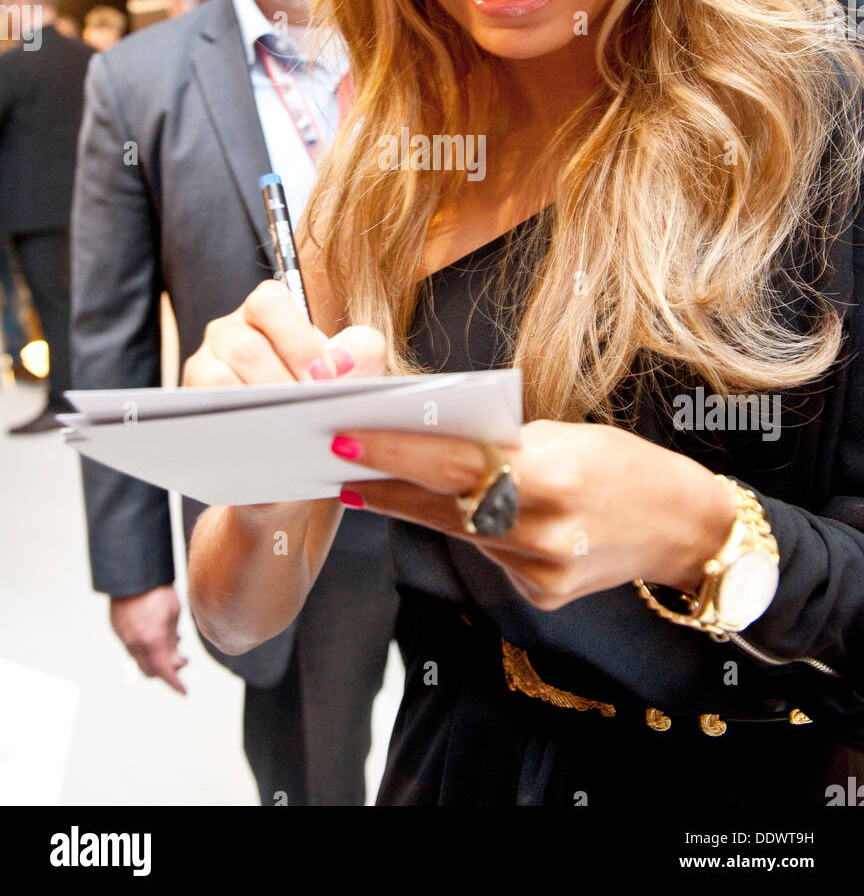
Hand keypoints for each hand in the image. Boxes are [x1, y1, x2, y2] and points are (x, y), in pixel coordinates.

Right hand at [110, 585, 188, 693]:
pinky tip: (158, 632)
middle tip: (183, 660)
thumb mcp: (174, 614)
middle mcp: (135, 644)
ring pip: (141, 659)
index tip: (185, 691)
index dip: (175, 684)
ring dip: (157, 657)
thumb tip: (174, 656)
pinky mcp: (118, 629)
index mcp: (152, 641)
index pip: (165, 672)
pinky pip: (133, 646)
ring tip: (174, 640)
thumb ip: (172, 639)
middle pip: (151, 671)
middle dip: (168, 670)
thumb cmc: (158, 591)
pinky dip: (146, 646)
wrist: (131, 573)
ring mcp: (124, 637)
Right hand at [182, 278, 387, 512]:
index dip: (298, 340)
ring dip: (261, 406)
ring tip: (293, 430)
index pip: (268, 302)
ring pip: (219, 379)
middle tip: (312, 410)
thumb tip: (343, 361)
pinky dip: (237, 428)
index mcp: (266, 314)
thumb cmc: (325, 402)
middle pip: (245, 346)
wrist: (298, 459)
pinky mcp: (193, 408)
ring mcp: (205, 369)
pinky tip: (267, 444)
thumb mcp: (355, 375)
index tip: (327, 378)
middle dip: (284, 382)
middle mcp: (228, 334)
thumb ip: (364, 355)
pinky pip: (204, 413)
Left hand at [332, 421, 736, 610]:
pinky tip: (455, 513)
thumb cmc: (621, 464)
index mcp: (549, 477)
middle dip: (384, 481)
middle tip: (337, 461)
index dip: (393, 452)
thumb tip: (430, 435)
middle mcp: (542, 532)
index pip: (452, 463)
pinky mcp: (541, 596)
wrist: (682, 526)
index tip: (344, 437)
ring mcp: (541, 571)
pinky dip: (471, 532)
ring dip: (415, 505)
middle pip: (441, 505)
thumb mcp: (565, 436)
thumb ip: (502, 444)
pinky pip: (489, 557)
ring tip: (373, 480)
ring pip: (458, 533)